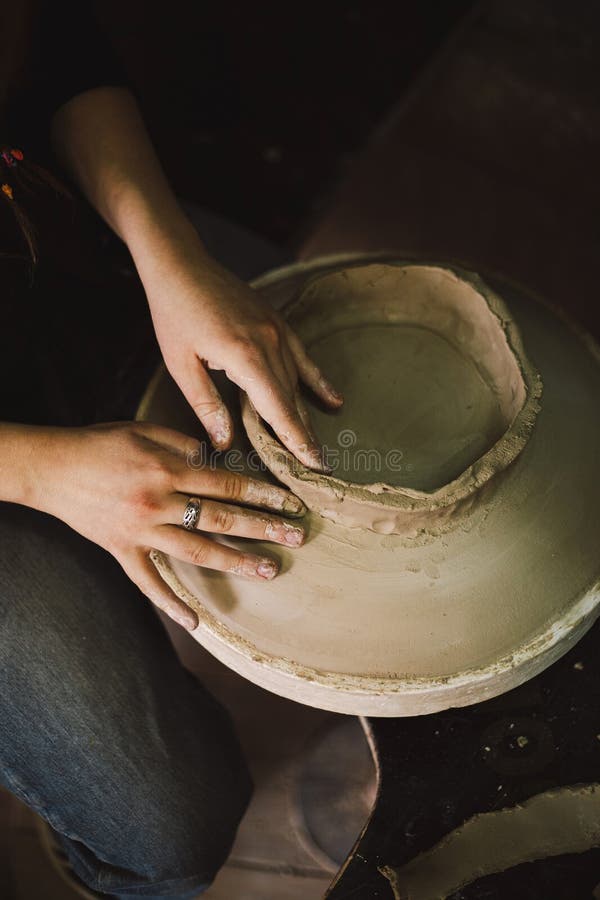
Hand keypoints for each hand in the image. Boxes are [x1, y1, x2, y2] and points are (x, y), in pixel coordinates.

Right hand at [34, 422, 307, 630]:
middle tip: (297, 537)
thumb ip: (184, 446)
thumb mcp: (145, 431)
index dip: (263, 493)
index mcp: (168, 470)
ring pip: (197, 552)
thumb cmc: (101, 445)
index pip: (227, 484)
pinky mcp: (123, 552)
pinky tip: (195, 622)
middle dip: (263, 527)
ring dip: (236, 562)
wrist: (53, 468)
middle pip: (221, 518)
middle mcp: (159, 503)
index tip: (292, 503)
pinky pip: (149, 583)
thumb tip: (220, 460)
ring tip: (269, 571)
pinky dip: (171, 604)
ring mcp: (141, 531)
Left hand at [143, 240, 342, 468]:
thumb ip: (207, 406)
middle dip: (303, 436)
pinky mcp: (277, 321)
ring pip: (296, 381)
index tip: (313, 465)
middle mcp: (269, 343)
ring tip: (315, 446)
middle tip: (317, 469)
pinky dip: (317, 380)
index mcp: (245, 357)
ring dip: (305, 414)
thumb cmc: (174, 314)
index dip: (296, 440)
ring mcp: (277, 330)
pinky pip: (302, 356)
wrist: (181, 264)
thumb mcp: (181, 366)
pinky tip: (333, 400)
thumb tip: (225, 444)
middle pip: (291, 399)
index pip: (278, 409)